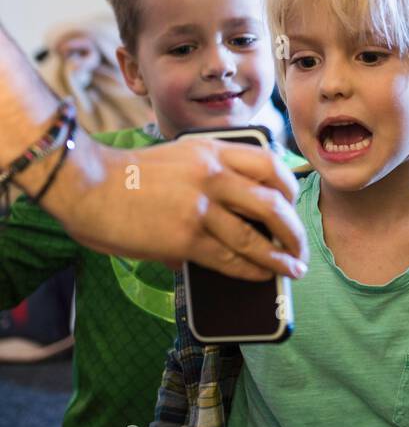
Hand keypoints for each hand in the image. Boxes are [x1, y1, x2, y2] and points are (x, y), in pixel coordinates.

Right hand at [58, 135, 308, 279]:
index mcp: (211, 150)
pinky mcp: (185, 238)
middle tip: (300, 245)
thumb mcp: (176, 159)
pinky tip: (260, 276)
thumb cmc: (127, 176)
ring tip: (292, 268)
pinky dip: (251, 270)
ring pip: (256, 236)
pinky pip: (229, 258)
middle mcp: (212, 174)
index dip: (289, 186)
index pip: (268, 163)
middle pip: (273, 202)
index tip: (295, 201)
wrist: (89, 185)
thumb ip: (206, 179)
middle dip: (293, 228)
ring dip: (280, 257)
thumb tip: (230, 216)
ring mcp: (200, 207)